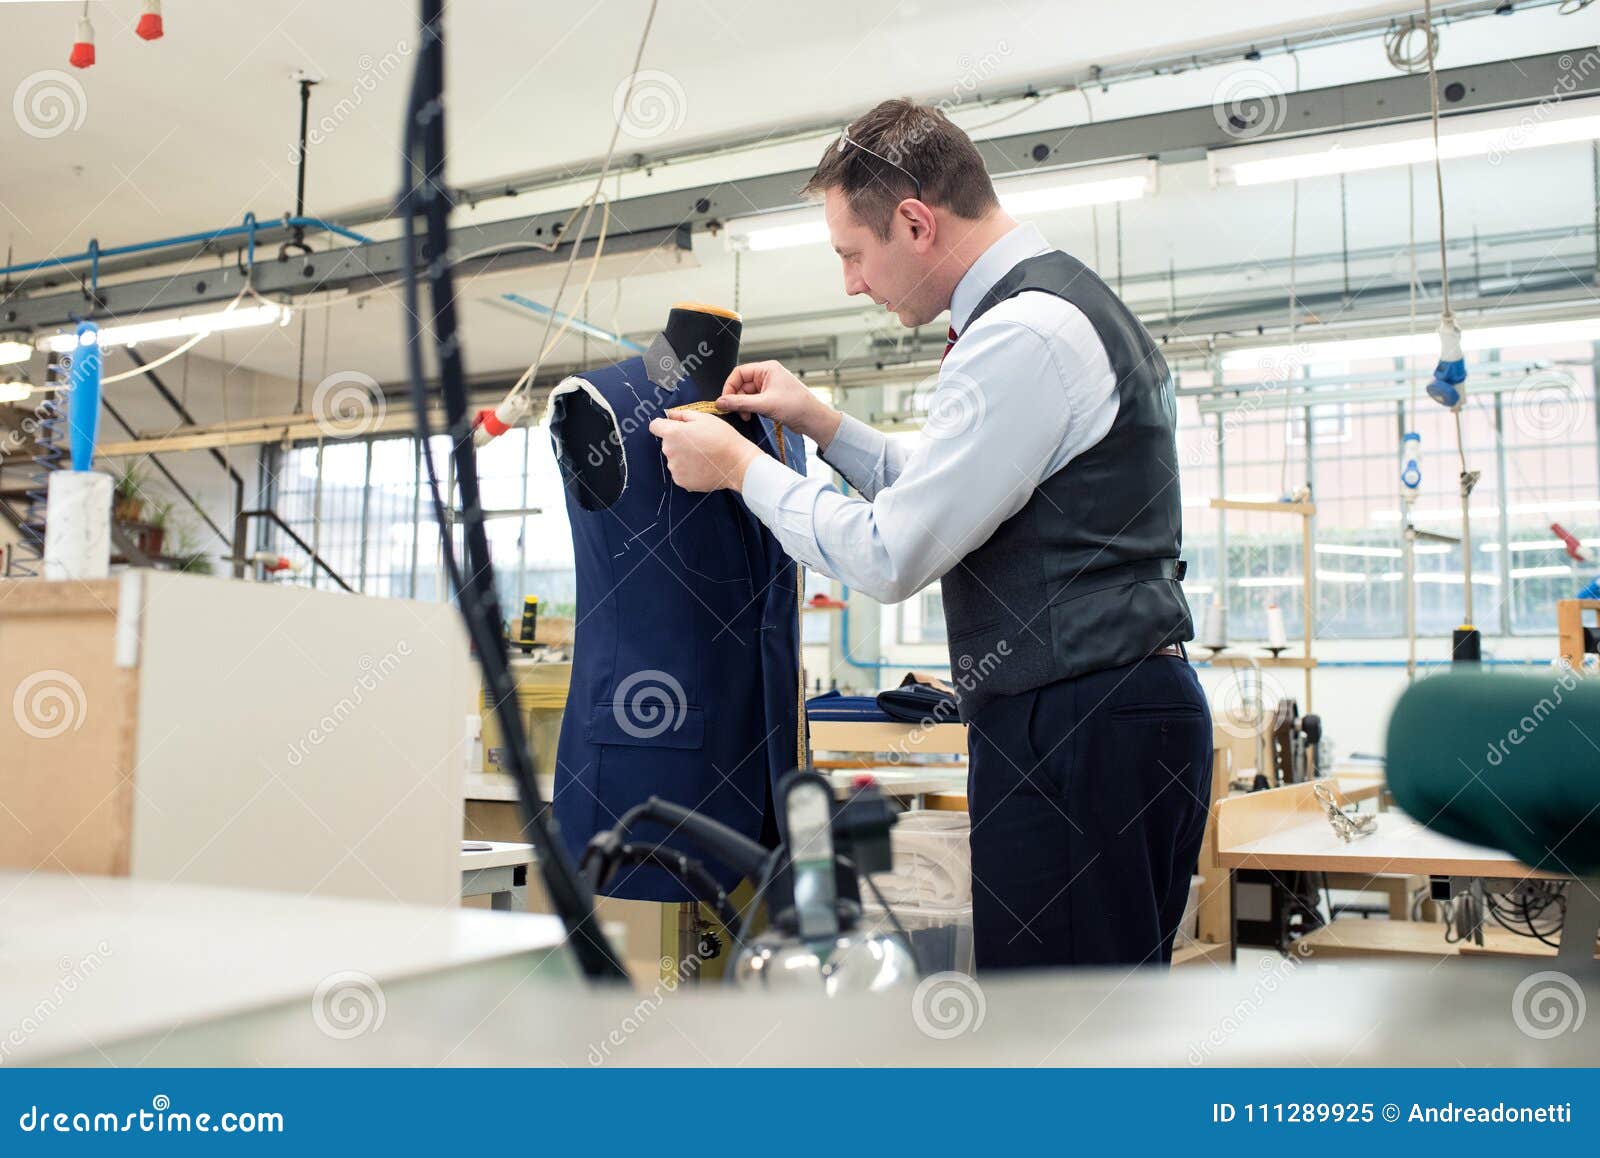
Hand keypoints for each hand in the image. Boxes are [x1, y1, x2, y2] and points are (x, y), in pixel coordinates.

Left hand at [647, 408, 762, 492]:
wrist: (736, 463)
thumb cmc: (722, 438)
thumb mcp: (704, 418)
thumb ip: (682, 415)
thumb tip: (670, 415)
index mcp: (672, 433)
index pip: (654, 426)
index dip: (664, 425)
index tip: (673, 427)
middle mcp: (669, 451)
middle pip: (666, 443)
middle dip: (678, 441)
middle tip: (697, 442)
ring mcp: (674, 468)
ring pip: (674, 459)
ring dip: (683, 457)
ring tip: (702, 456)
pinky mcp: (681, 481)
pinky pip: (680, 472)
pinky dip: (689, 470)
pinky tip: (702, 466)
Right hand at [717, 360, 840, 447]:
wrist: (813, 419)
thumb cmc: (796, 406)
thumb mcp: (764, 404)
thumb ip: (740, 403)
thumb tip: (720, 402)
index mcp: (767, 369)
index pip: (739, 372)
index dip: (729, 386)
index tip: (724, 400)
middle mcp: (767, 375)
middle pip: (742, 384)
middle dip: (737, 399)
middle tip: (737, 412)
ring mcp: (769, 387)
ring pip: (747, 394)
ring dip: (744, 406)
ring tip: (747, 416)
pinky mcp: (771, 398)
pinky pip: (754, 401)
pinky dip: (751, 409)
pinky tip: (754, 416)